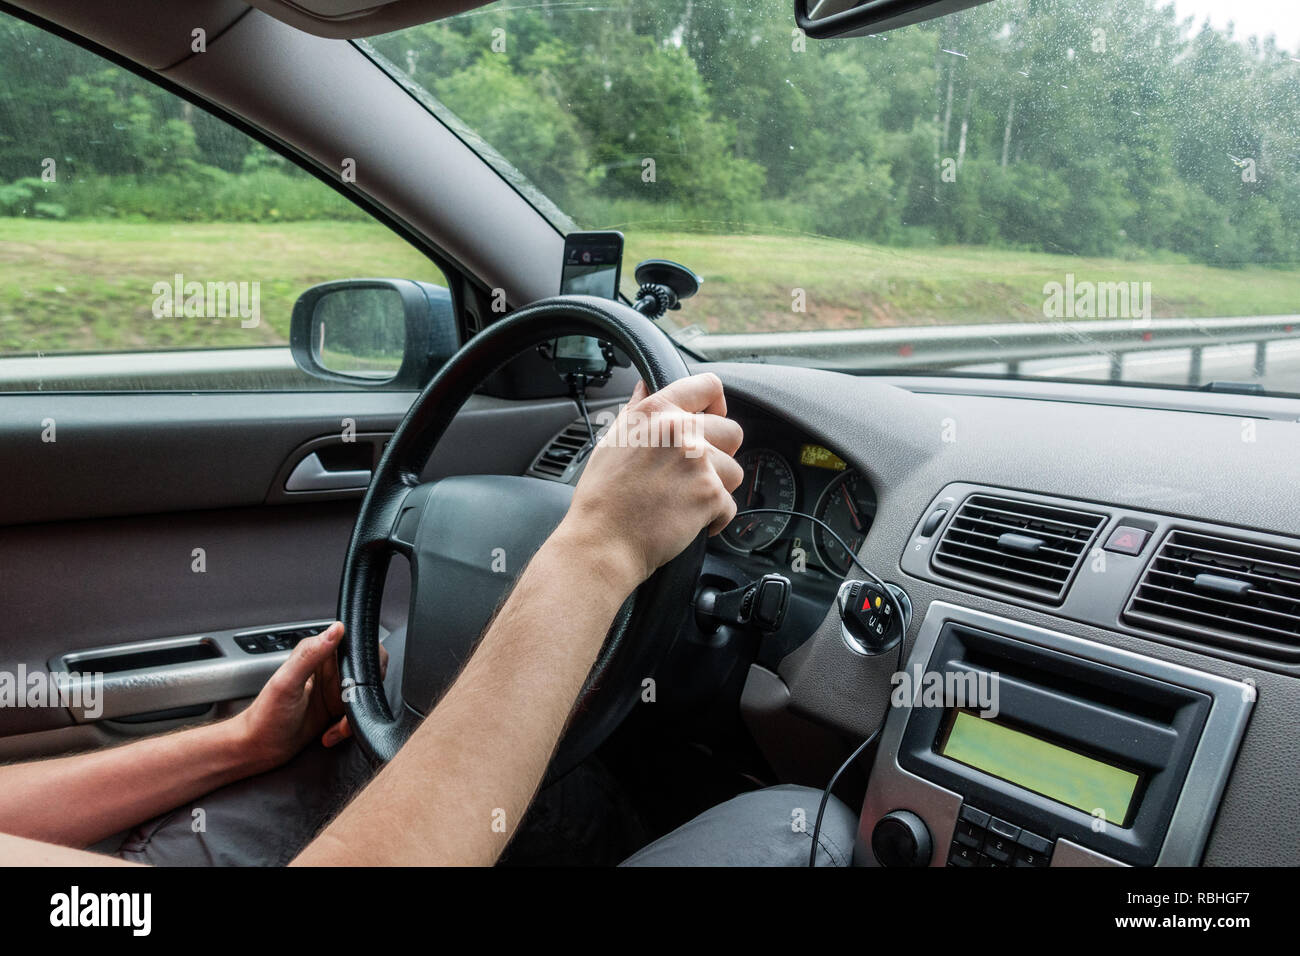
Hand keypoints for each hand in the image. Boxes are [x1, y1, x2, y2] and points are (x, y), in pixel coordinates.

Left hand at [233, 622, 387, 770]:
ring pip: (362, 696)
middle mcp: (327, 670)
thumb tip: (336, 629)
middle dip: (362, 695)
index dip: (364, 663)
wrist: (257, 749)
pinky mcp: (335, 711)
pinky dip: (347, 728)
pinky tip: (330, 734)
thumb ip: (310, 654)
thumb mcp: (287, 682)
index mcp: (316, 655)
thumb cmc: (264, 717)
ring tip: (336, 726)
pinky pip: (354, 715)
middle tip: (346, 707)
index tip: (358, 682)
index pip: (353, 646)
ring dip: (354, 716)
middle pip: (364, 673)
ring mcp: (332, 691)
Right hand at [557, 372, 743, 588]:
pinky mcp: (711, 495)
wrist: (604, 541)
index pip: (708, 386)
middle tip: (695, 471)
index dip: (715, 403)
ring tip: (687, 498)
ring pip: (734, 470)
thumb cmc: (602, 496)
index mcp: (657, 411)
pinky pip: (730, 504)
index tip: (713, 416)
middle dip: (720, 452)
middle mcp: (681, 432)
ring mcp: (699, 463)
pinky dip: (714, 517)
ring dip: (717, 487)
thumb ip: (637, 410)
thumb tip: (645, 386)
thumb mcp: (612, 440)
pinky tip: (688, 519)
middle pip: (732, 431)